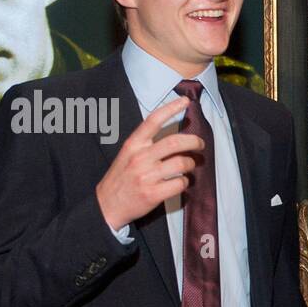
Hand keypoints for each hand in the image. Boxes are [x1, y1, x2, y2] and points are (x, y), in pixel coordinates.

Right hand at [95, 95, 200, 229]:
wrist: (107, 205)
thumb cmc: (121, 178)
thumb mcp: (127, 154)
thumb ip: (146, 144)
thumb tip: (174, 135)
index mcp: (133, 144)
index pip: (153, 120)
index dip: (171, 108)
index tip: (185, 101)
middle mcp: (139, 158)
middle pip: (174, 142)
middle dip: (194, 141)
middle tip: (200, 143)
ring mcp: (146, 176)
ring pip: (181, 163)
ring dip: (191, 163)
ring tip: (189, 165)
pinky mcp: (153, 194)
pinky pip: (180, 183)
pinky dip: (185, 182)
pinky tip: (181, 182)